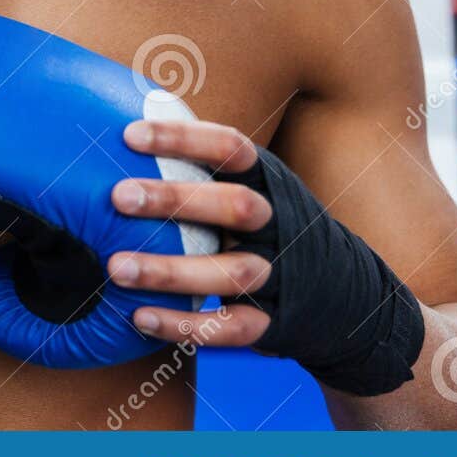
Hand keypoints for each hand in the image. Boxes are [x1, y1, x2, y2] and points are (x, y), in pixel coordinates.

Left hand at [105, 118, 273, 348]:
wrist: (341, 296)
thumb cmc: (263, 228)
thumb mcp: (247, 188)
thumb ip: (198, 166)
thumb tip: (119, 128)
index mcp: (266, 182)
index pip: (230, 149)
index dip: (183, 138)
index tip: (129, 135)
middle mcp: (277, 224)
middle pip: (236, 207)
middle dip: (176, 200)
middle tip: (117, 196)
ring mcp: (279, 274)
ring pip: (233, 273)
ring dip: (171, 271)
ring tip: (115, 267)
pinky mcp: (274, 322)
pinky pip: (233, 328)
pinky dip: (186, 325)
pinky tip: (138, 318)